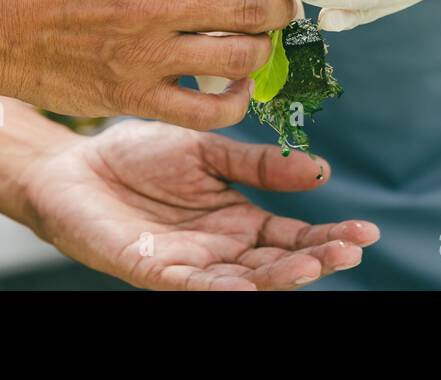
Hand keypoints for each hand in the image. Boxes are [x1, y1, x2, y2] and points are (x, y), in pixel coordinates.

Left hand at [22, 119, 379, 289]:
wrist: (75, 161)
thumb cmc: (139, 156)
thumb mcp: (209, 150)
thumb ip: (259, 164)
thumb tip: (320, 171)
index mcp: (238, 220)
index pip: (293, 237)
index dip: (329, 236)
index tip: (365, 232)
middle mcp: (220, 250)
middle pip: (278, 265)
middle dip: (317, 258)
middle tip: (350, 249)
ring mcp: (189, 264)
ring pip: (244, 282)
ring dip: (281, 277)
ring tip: (315, 263)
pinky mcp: (153, 269)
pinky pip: (192, 287)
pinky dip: (222, 290)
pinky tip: (249, 287)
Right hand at [143, 0, 303, 95]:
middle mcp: (151, 4)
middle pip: (250, 7)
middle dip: (283, 6)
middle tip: (286, 5)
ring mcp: (144, 55)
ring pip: (238, 56)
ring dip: (264, 48)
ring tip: (261, 41)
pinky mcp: (134, 97)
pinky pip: (208, 111)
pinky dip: (238, 100)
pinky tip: (239, 84)